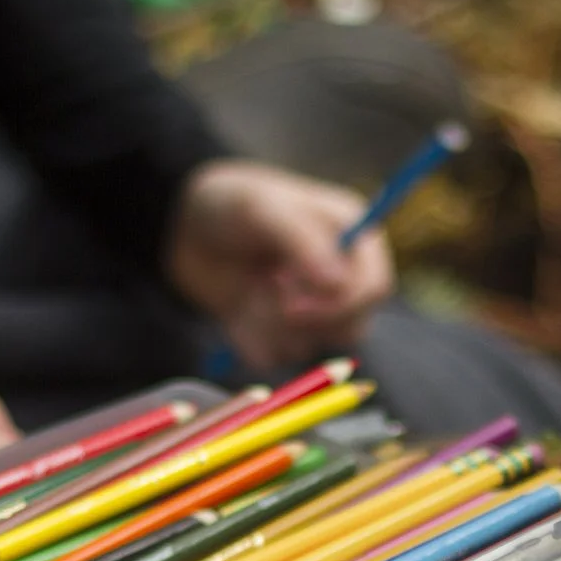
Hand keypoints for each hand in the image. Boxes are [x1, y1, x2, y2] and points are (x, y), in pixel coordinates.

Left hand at [166, 160, 393, 369]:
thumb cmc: (230, 204)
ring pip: (312, 346)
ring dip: (272, 325)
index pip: (374, 287)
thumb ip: (303, 243)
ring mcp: (313, 308)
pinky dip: (252, 338)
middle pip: (351, 325)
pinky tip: (236, 307)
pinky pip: (278, 356)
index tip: (294, 303)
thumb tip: (337, 284)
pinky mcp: (283, 332)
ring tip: (248, 287)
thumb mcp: (263, 209)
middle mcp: (341, 276)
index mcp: (353, 237)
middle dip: (303, 318)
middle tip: (264, 288)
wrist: (186, 228)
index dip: (342, 304)